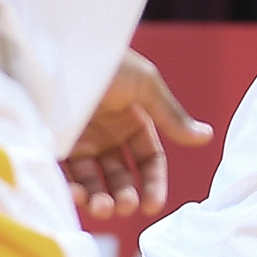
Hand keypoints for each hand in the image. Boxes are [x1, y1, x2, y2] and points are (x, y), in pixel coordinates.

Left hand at [63, 50, 211, 217]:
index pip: (149, 161)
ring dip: (99, 198)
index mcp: (132, 121)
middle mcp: (106, 136)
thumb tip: (206, 137)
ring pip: (92, 180)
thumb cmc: (106, 62)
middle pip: (120, 176)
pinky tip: (78, 194)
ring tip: (102, 208)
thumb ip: (172, 117)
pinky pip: (62, 174)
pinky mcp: (50, 144)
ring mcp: (78, 141)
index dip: (152, 184)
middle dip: (124, 194)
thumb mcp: (145, 86)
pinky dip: (71, 189)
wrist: (58, 49)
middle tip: (124, 206)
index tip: (152, 205)